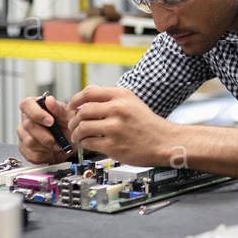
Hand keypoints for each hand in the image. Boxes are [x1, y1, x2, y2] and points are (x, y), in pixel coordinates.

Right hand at [16, 93, 71, 164]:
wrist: (70, 145)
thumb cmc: (67, 127)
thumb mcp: (68, 116)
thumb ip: (59, 109)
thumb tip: (50, 100)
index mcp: (35, 106)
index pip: (27, 105)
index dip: (37, 113)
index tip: (51, 122)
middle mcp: (26, 119)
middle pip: (28, 125)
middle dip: (47, 134)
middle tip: (58, 138)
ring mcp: (23, 135)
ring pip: (29, 141)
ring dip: (47, 145)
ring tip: (56, 144)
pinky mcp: (24, 149)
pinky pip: (32, 154)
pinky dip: (45, 154)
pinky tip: (50, 150)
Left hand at [66, 86, 180, 166]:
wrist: (165, 141)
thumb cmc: (148, 124)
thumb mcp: (132, 102)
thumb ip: (111, 99)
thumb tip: (85, 103)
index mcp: (122, 96)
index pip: (89, 92)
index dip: (75, 99)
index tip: (72, 106)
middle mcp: (118, 109)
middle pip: (83, 111)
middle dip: (74, 119)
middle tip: (74, 124)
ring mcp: (115, 128)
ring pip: (82, 127)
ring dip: (76, 133)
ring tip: (78, 136)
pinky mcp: (113, 145)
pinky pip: (88, 142)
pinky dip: (85, 143)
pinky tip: (89, 143)